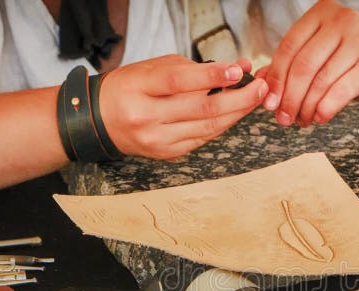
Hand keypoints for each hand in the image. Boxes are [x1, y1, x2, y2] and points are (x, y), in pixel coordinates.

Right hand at [100, 55, 266, 158]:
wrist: (98, 121)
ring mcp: (157, 140)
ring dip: (236, 113)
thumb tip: (236, 68)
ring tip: (255, 98)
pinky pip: (203, 139)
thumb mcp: (153, 69)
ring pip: (207, 128)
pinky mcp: (167, 154)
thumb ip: (194, 68)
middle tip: (260, 87)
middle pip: (201, 110)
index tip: (238, 69)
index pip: (179, 82)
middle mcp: (147, 118)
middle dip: (238, 98)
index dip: (211, 76)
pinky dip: (222, 125)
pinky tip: (235, 113)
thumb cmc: (129, 88)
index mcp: (139, 89)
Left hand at [259, 0, 358, 126]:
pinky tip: (320, 118)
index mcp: (321, 13)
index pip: (289, 47)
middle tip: (283, 119)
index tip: (268, 104)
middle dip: (289, 97)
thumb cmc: (346, 67)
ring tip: (301, 121)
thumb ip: (287, 68)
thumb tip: (259, 82)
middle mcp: (342, 20)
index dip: (276, 78)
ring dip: (306, 107)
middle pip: (303, 65)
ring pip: (320, 81)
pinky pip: (340, 91)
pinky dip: (325, 108)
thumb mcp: (315, 62)